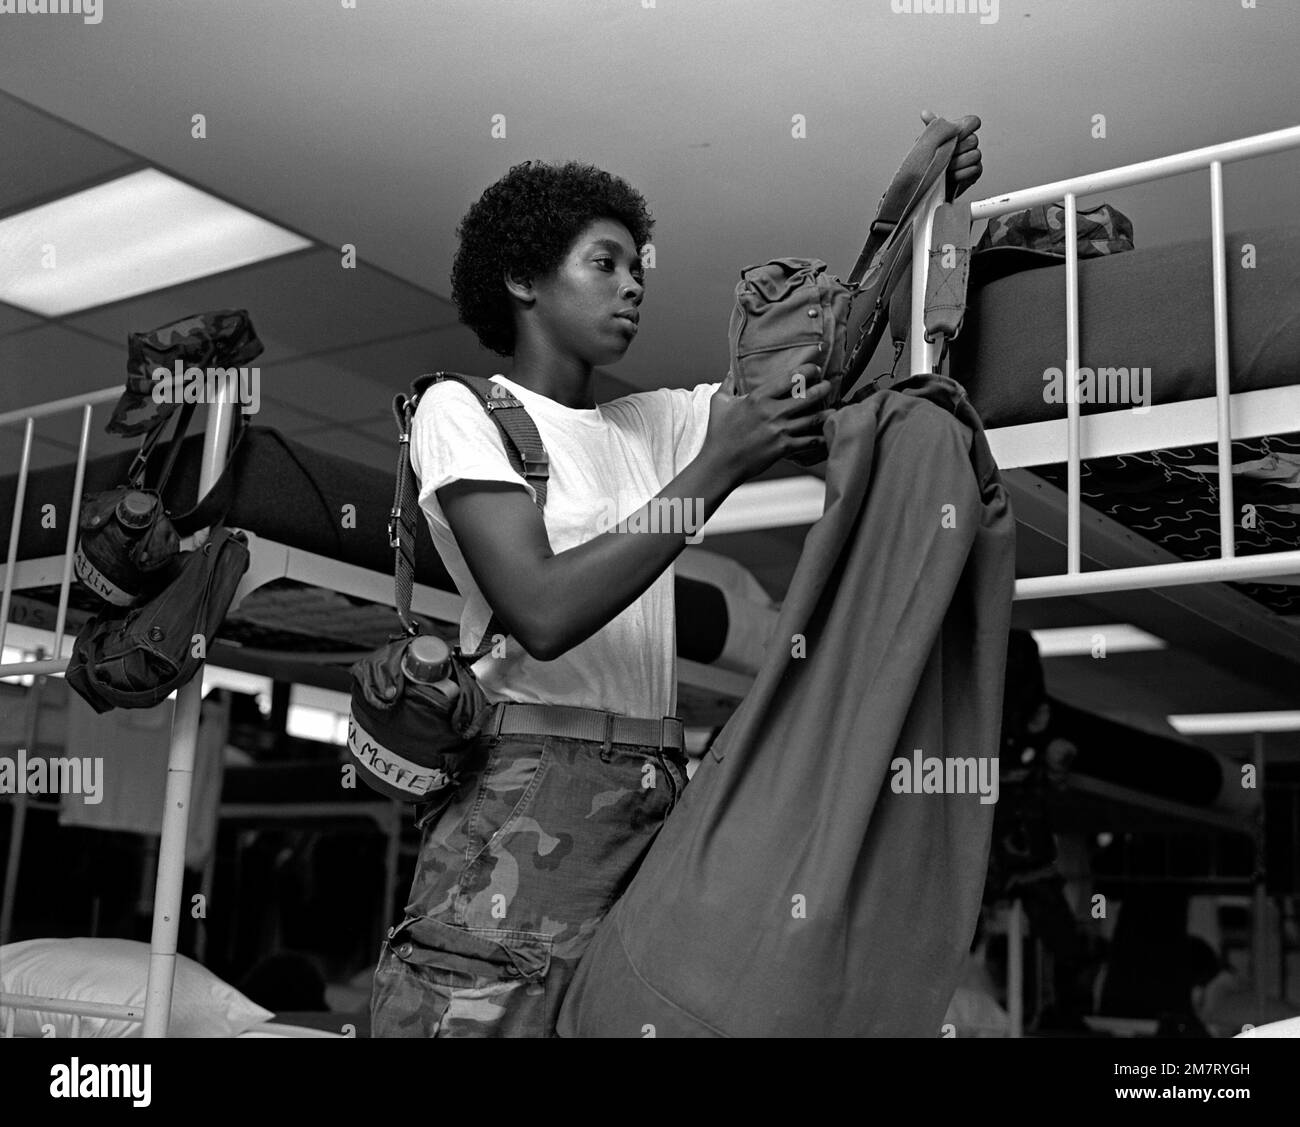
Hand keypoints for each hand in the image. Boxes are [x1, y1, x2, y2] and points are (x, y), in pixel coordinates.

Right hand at [704, 364, 834, 481]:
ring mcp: (779, 430)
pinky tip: (828, 434)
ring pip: (813, 418)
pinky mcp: (783, 448)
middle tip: (828, 386)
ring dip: (826, 413)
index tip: (814, 369)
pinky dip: (821, 437)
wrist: (720, 463)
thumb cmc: (718, 433)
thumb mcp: (719, 403)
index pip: (790, 377)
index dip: (807, 370)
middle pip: (807, 396)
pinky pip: (809, 441)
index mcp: (758, 397)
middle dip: (822, 389)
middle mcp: (772, 412)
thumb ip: (728, 384)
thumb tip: (730, 370)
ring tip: (834, 409)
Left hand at [922, 110, 982, 198]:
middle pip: (973, 140)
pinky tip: (951, 176)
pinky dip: (960, 174)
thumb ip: (931, 128)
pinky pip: (974, 169)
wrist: (931, 183)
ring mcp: (974, 156)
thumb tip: (924, 113)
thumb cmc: (931, 160)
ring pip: (974, 155)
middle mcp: (970, 142)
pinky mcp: (976, 171)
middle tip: (944, 157)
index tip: (954, 135)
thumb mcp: (929, 142)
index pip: (973, 121)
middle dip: (956, 150)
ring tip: (945, 168)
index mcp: (960, 132)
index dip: (965, 128)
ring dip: (957, 163)